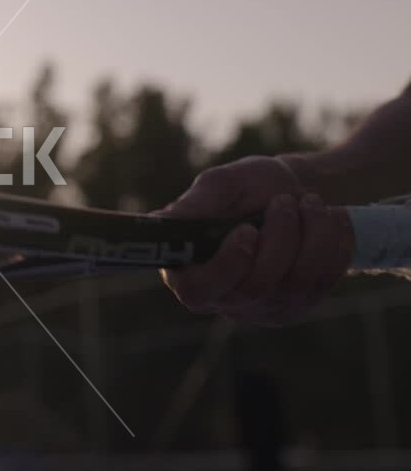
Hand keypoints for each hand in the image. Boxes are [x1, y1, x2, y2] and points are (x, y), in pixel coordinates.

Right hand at [157, 156, 353, 325]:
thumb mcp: (219, 186)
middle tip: (285, 201)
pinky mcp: (301, 305)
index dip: (227, 265)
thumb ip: (194, 205)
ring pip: (294, 285)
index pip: (199, 290)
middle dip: (279, 238)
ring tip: (309, 202)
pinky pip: (324, 281)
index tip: (247, 230)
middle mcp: (223, 299)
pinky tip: (330, 219)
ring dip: (311, 235)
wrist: (295, 191)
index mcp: (189, 272)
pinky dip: (333, 243)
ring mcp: (264, 308)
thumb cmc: (247, 187)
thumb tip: (160, 220)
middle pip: (254, 287)